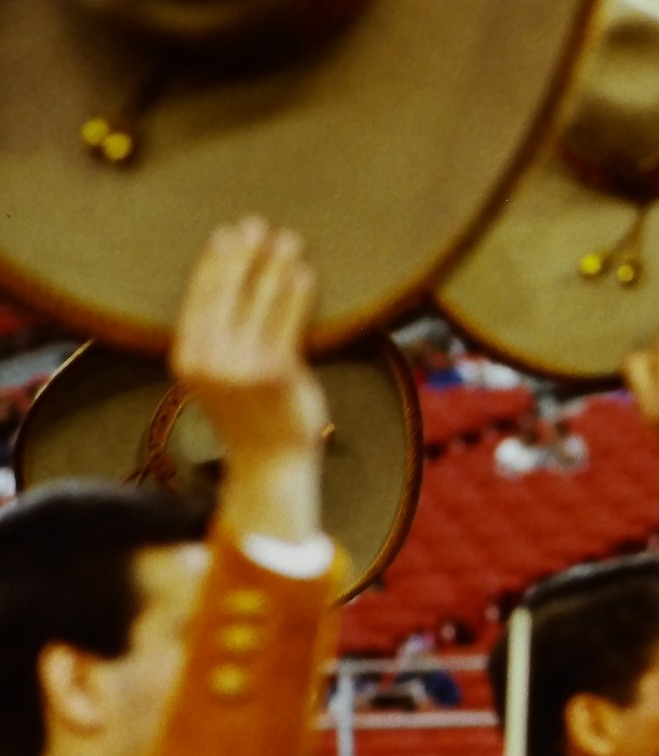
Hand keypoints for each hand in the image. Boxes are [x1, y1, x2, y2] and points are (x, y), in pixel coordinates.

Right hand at [170, 217, 325, 543]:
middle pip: (226, 290)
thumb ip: (218, 340)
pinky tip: (304, 272)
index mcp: (187, 357)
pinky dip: (297, 294)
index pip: (198, 296)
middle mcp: (209, 359)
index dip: (214, 261)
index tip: (227, 233)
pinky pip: (288, 322)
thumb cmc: (250, 416)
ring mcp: (242, 365)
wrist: (270, 463)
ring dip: (274, 265)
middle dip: (244, 253)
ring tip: (288, 240)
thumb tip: (231, 288)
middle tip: (258, 224)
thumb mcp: (218, 377)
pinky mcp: (276, 372)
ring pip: (259, 301)